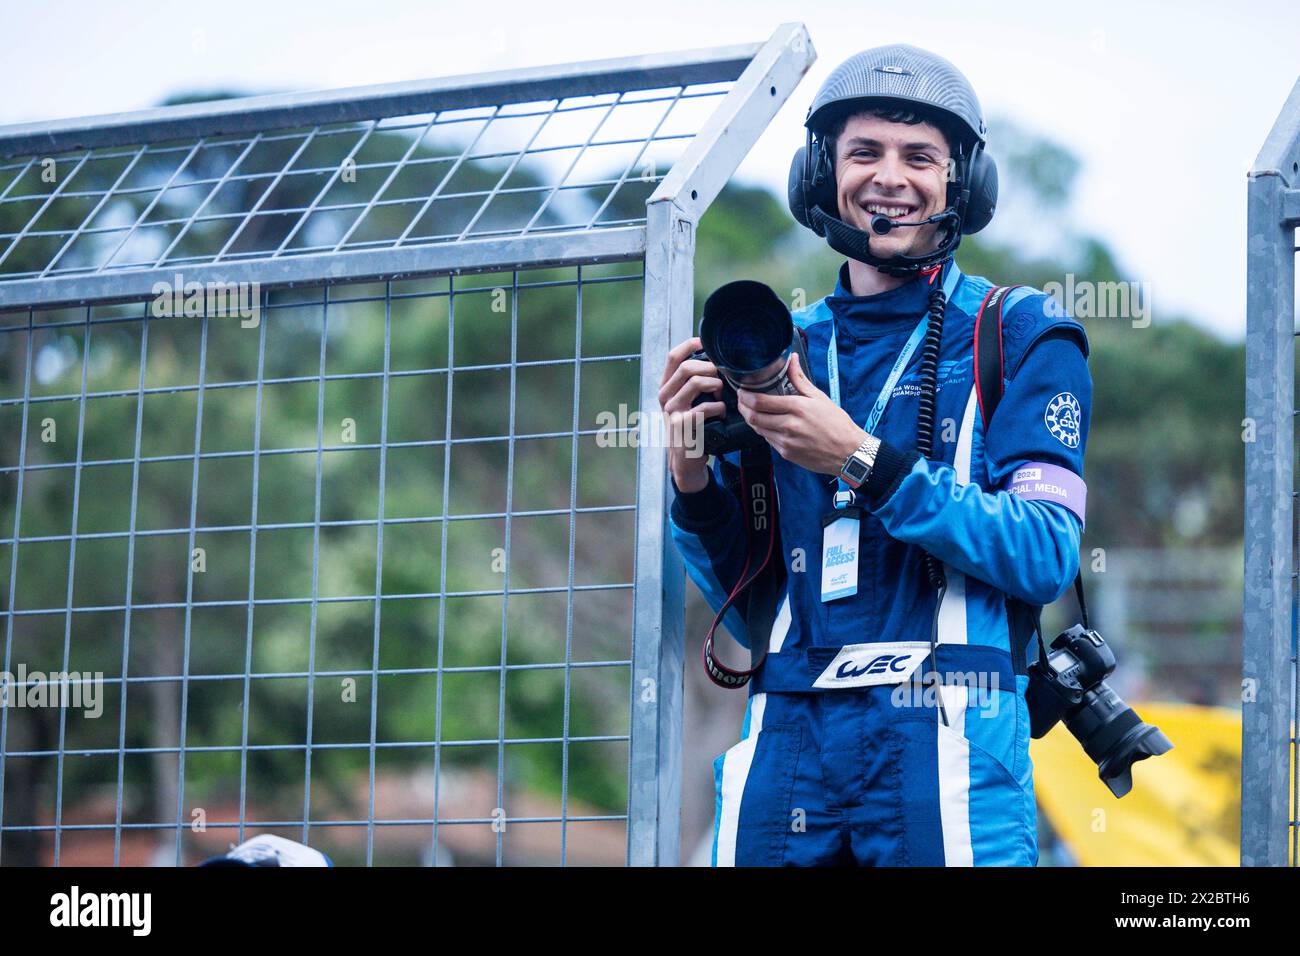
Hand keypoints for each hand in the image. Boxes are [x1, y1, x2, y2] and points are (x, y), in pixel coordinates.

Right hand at [657, 336, 725, 492]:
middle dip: (710, 369)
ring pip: (696, 382)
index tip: (706, 343)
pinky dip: (718, 408)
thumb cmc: (693, 428)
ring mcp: (672, 410)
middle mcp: (665, 396)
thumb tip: (717, 361)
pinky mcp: (681, 425)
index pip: (673, 356)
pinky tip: (720, 414)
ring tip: (721, 398)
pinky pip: (705, 407)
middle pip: (687, 367)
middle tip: (721, 379)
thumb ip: (696, 383)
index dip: (690, 344)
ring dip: (716, 388)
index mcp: (667, 386)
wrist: (686, 460)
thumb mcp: (689, 402)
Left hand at [736, 352, 868, 475]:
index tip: (742, 391)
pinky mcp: (787, 454)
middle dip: (743, 408)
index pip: (760, 402)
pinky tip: (767, 425)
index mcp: (797, 408)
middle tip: (741, 400)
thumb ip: (800, 379)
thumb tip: (792, 359)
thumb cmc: (837, 425)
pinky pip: (768, 441)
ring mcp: (787, 442)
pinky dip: (764, 431)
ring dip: (752, 420)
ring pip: (758, 430)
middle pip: (754, 417)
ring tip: (751, 411)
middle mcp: (789, 426)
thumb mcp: (820, 398)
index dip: (745, 396)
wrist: (848, 453)